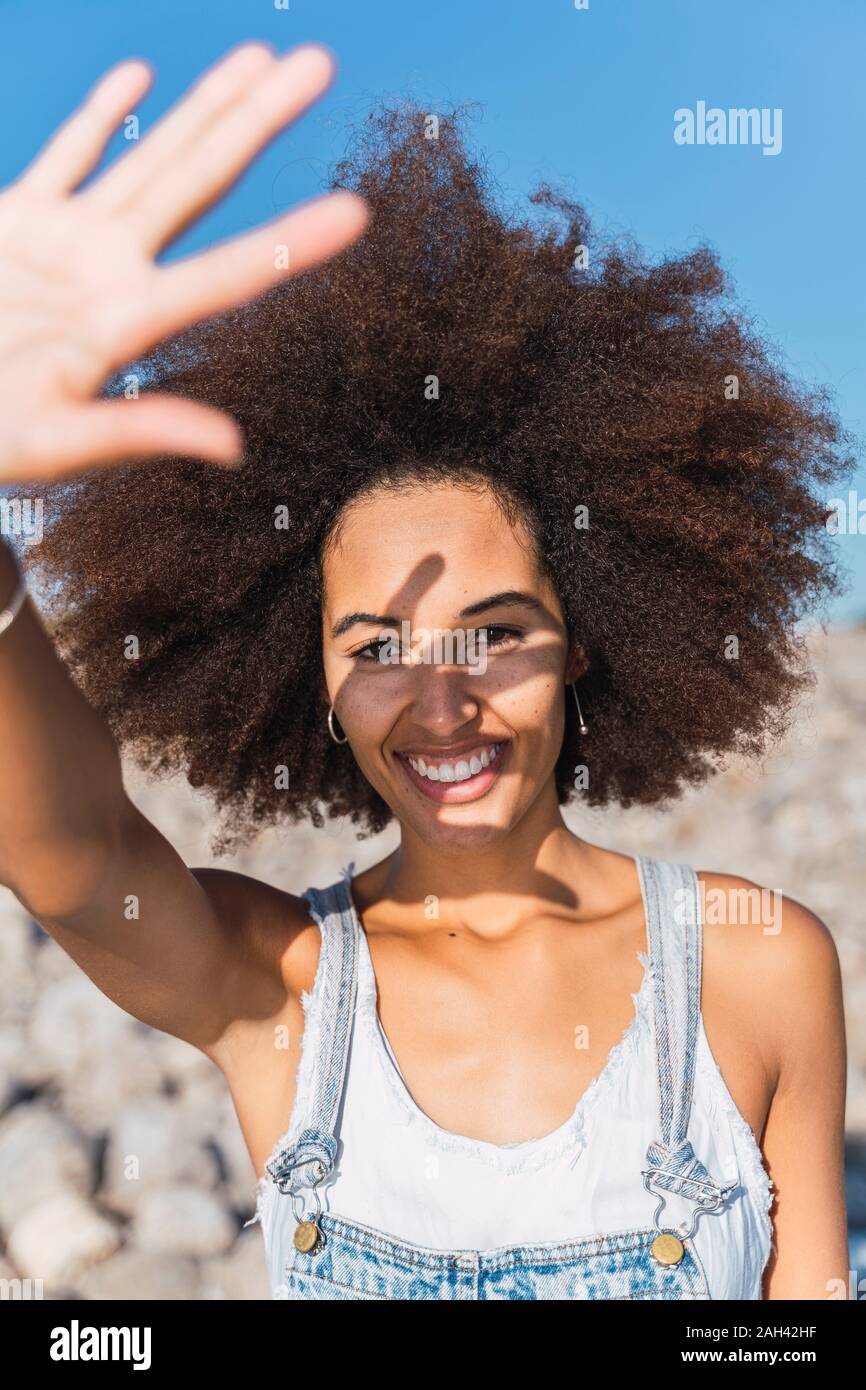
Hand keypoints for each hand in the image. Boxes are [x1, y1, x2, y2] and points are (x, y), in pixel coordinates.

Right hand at [0, 42, 368, 481]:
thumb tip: (232, 445)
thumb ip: (137, 432)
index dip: (289, 242)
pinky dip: (97, 116)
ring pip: (147, 157)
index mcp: (122, 324)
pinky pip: (63, 157)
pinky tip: (139, 74)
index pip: (224, 277)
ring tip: (263, 57)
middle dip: (256, 123)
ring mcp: (64, 243)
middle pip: (198, 185)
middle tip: (319, 66)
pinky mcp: (14, 222)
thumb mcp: (54, 444)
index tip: (357, 212)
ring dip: (204, 106)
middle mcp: (108, 275)